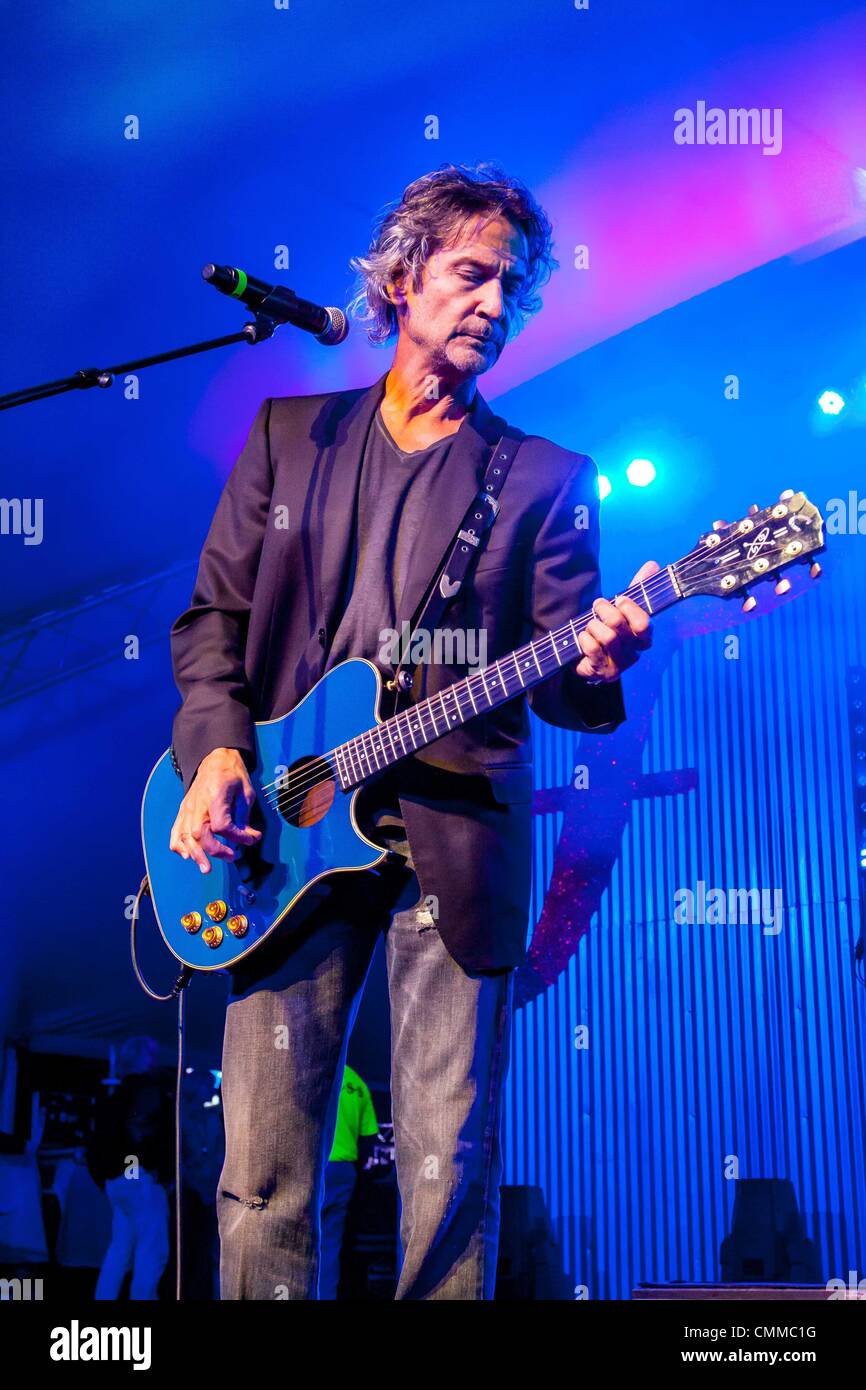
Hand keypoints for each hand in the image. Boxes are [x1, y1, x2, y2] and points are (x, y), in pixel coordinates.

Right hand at [169, 747, 261, 873]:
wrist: (215, 759)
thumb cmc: (232, 774)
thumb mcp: (246, 791)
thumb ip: (244, 816)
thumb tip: (249, 837)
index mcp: (215, 796)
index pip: (222, 825)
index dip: (237, 837)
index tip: (250, 839)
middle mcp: (198, 804)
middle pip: (200, 833)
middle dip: (214, 851)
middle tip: (231, 857)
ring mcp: (188, 808)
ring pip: (185, 836)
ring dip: (196, 854)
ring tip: (206, 868)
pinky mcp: (183, 811)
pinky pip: (176, 831)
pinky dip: (178, 845)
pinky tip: (187, 856)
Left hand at [574, 560, 657, 682]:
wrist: (588, 657)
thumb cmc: (608, 629)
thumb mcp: (623, 608)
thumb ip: (637, 588)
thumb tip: (652, 564)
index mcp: (643, 637)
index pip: (643, 624)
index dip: (629, 609)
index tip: (619, 599)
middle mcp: (634, 653)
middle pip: (619, 626)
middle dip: (604, 610)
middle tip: (598, 605)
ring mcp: (620, 665)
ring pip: (606, 637)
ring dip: (593, 625)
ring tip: (590, 624)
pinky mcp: (603, 673)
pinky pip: (593, 649)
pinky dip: (585, 639)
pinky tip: (584, 638)